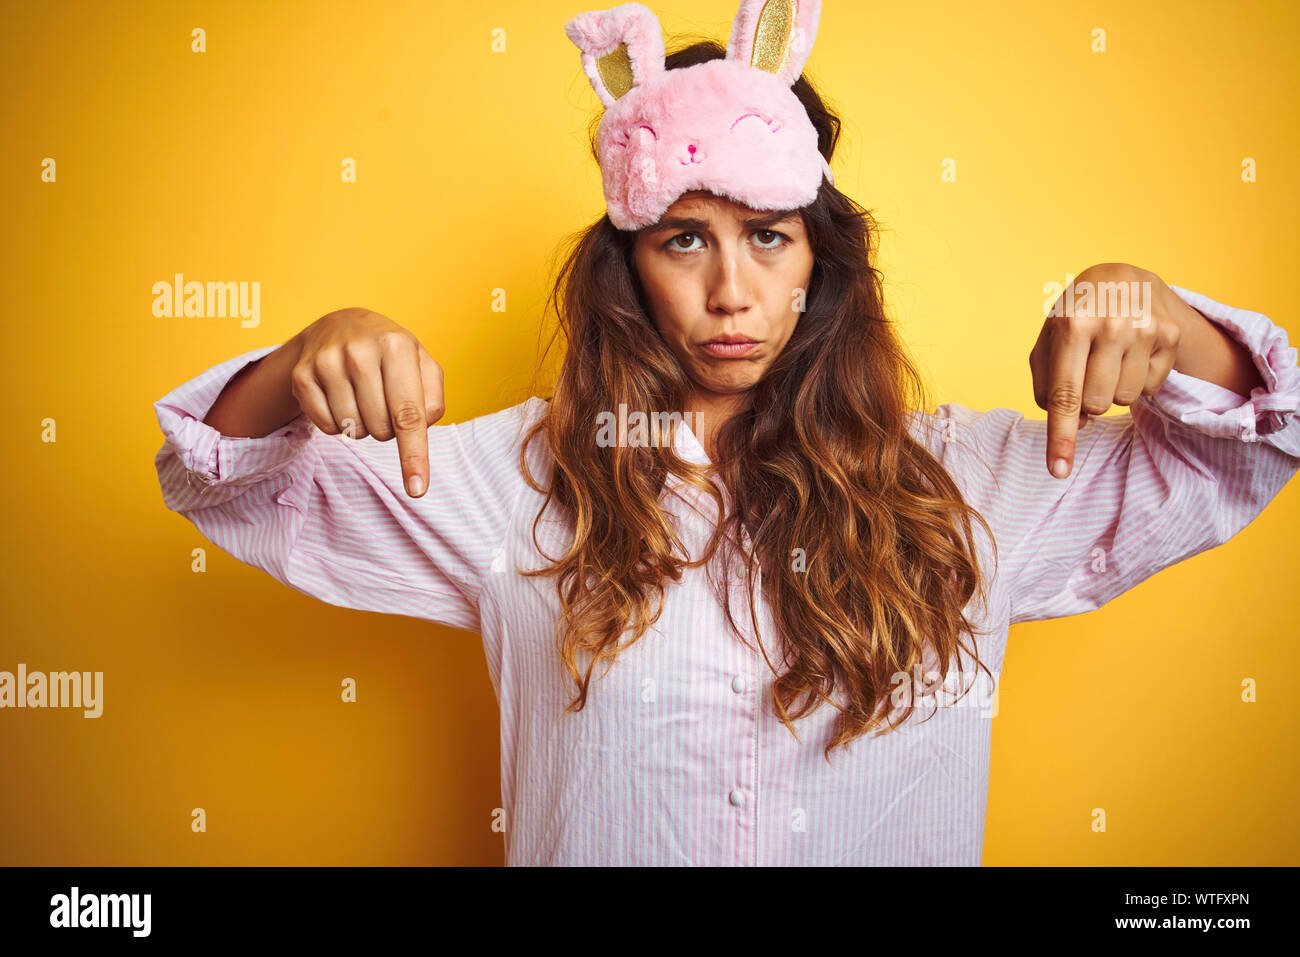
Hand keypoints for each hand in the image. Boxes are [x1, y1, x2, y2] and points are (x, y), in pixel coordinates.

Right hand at [288, 307, 444, 496]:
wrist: (340, 325)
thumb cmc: (391, 355)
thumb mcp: (422, 365)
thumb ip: (433, 399)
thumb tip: (422, 427)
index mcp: (397, 346)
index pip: (409, 414)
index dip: (414, 455)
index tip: (417, 490)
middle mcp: (360, 351)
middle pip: (381, 429)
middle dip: (388, 428)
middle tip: (383, 401)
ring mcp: (326, 362)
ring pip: (353, 431)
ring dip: (363, 426)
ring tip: (362, 397)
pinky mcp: (301, 376)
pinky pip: (328, 428)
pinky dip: (340, 425)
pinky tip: (341, 399)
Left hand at [1030, 263, 1182, 477]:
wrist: (1123, 278)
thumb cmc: (1076, 317)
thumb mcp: (1048, 340)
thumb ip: (1048, 384)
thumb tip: (1075, 423)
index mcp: (1071, 325)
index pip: (1064, 395)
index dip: (1061, 438)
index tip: (1058, 471)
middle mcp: (1111, 325)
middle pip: (1096, 404)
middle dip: (1087, 400)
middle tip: (1086, 369)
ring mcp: (1145, 329)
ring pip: (1124, 400)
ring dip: (1112, 390)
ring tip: (1108, 358)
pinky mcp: (1170, 336)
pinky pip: (1149, 388)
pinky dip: (1136, 380)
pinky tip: (1131, 354)